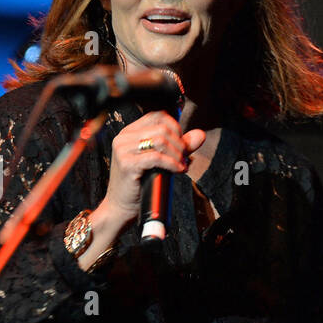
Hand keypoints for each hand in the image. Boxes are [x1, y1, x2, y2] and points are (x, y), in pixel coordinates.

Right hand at [95, 110, 205, 238]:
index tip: (182, 144)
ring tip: (181, 166)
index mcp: (130, 132)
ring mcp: (123, 149)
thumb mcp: (162, 161)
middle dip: (179, 144)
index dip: (175, 127)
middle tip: (184, 159)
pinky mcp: (127, 163)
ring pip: (160, 141)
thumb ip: (180, 146)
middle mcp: (124, 137)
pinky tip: (177, 170)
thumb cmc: (140, 184)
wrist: (122, 206)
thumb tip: (200, 135)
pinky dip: (172, 164)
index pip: (158, 116)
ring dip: (177, 154)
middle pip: (162, 128)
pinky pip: (156, 158)